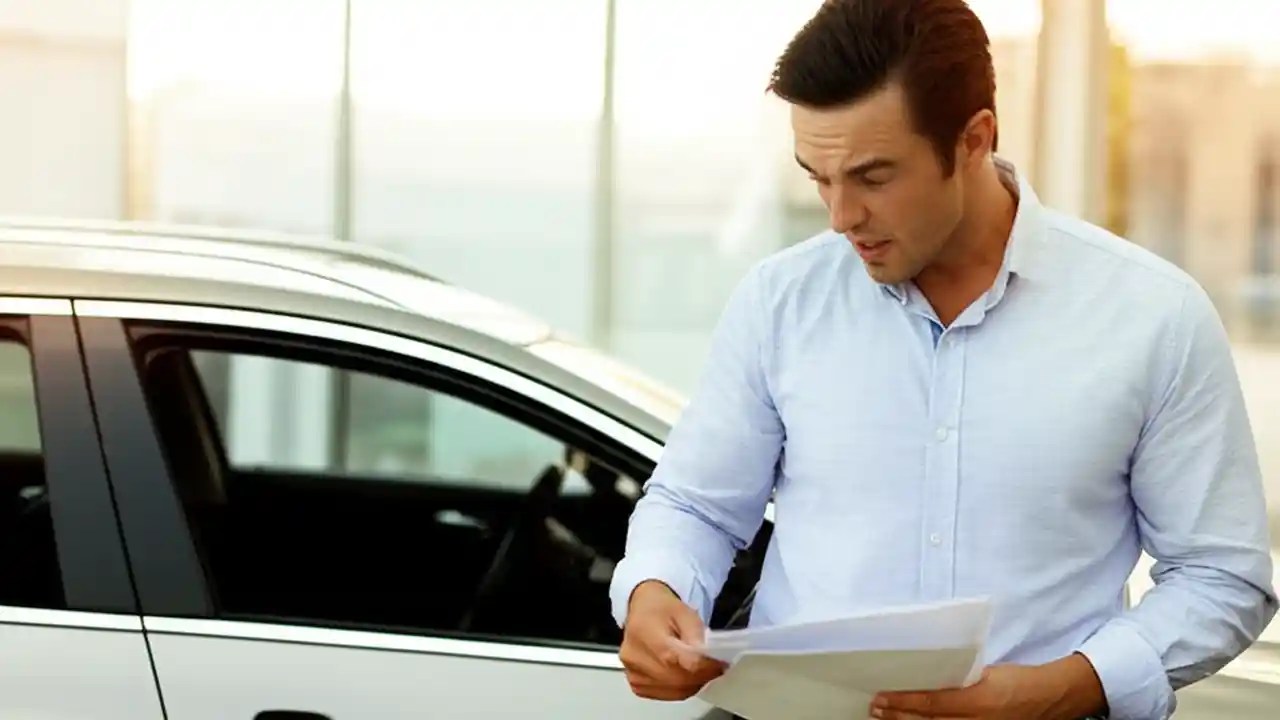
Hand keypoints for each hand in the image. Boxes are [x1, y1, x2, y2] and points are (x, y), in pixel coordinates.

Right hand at [618, 580, 726, 699]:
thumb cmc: (661, 609)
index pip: (679, 660)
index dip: (704, 666)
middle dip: (702, 676)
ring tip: (703, 672)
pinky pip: (666, 695)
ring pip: (674, 690)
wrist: (641, 611)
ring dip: (694, 684)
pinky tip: (687, 677)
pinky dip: (681, 689)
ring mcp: (634, 673)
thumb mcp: (683, 611)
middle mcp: (635, 657)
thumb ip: (696, 634)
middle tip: (716, 668)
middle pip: (677, 678)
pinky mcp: (636, 683)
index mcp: (646, 633)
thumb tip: (707, 658)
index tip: (720, 663)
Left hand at [870, 653, 1106, 719]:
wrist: (1048, 698)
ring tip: (885, 718)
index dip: (904, 702)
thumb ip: (958, 678)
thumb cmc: (1017, 679)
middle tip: (875, 709)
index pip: (932, 703)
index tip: (881, 697)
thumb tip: (926, 674)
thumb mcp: (986, 672)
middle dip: (898, 717)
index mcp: (978, 700)